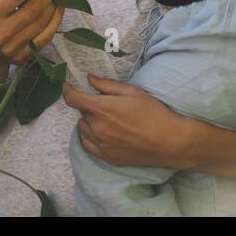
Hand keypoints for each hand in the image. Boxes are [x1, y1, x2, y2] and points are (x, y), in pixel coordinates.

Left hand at [63, 75, 193, 168]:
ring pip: (83, 129)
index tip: (67, 86)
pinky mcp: (107, 157)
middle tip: (104, 104)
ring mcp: (101, 145)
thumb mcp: (131, 91)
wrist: (168, 141)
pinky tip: (101, 133)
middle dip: (88, 106)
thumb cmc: (152, 112)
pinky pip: (88, 145)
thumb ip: (107, 85)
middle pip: (81, 113)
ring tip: (105, 119)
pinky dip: (90, 137)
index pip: (73, 99)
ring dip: (88, 121)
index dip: (67, 90)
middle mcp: (97, 128)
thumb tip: (89, 79)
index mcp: (102, 108)